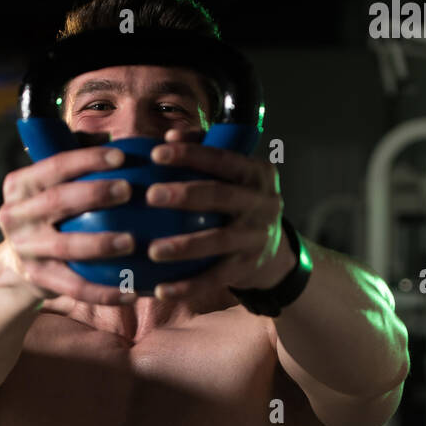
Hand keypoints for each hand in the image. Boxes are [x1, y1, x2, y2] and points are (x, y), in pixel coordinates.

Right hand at [0, 141, 137, 306]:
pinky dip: (104, 292)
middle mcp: (16, 215)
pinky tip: (131, 291)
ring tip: (131, 241)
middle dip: (93, 193)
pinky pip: (75, 287)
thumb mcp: (50, 186)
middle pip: (57, 200)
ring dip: (99, 243)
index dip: (87, 159)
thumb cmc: (48, 215)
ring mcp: (26, 249)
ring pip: (65, 246)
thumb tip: (110, 136)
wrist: (17, 265)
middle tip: (128, 190)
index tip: (121, 156)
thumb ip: (75, 161)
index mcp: (19, 185)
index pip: (55, 166)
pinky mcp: (39, 279)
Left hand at [144, 128, 296, 301]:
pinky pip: (214, 278)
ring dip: (184, 246)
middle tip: (150, 195)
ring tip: (152, 250)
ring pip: (218, 241)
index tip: (157, 153)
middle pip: (220, 196)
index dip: (191, 154)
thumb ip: (204, 151)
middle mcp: (262, 203)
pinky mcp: (246, 268)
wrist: (274, 251)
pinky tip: (160, 290)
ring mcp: (255, 237)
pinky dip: (188, 286)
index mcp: (256, 173)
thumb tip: (169, 135)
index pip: (222, 158)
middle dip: (185, 194)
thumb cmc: (238, 203)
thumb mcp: (232, 175)